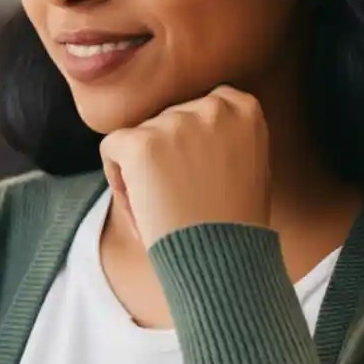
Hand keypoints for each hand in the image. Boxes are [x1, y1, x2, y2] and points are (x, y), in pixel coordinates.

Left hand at [98, 85, 271, 248]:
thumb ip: (228, 141)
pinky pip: (111, 148)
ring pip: (138, 137)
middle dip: (163, 156)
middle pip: (167, 121)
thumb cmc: (237, 226)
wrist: (224, 258)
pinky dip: (116, 177)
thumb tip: (195, 136)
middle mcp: (211, 108)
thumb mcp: (252, 169)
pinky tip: (138, 207)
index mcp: (244, 109)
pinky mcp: (141, 144)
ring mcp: (175, 123)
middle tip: (175, 200)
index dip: (191, 141)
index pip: (205, 106)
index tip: (192, 173)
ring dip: (140, 171)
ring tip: (160, 211)